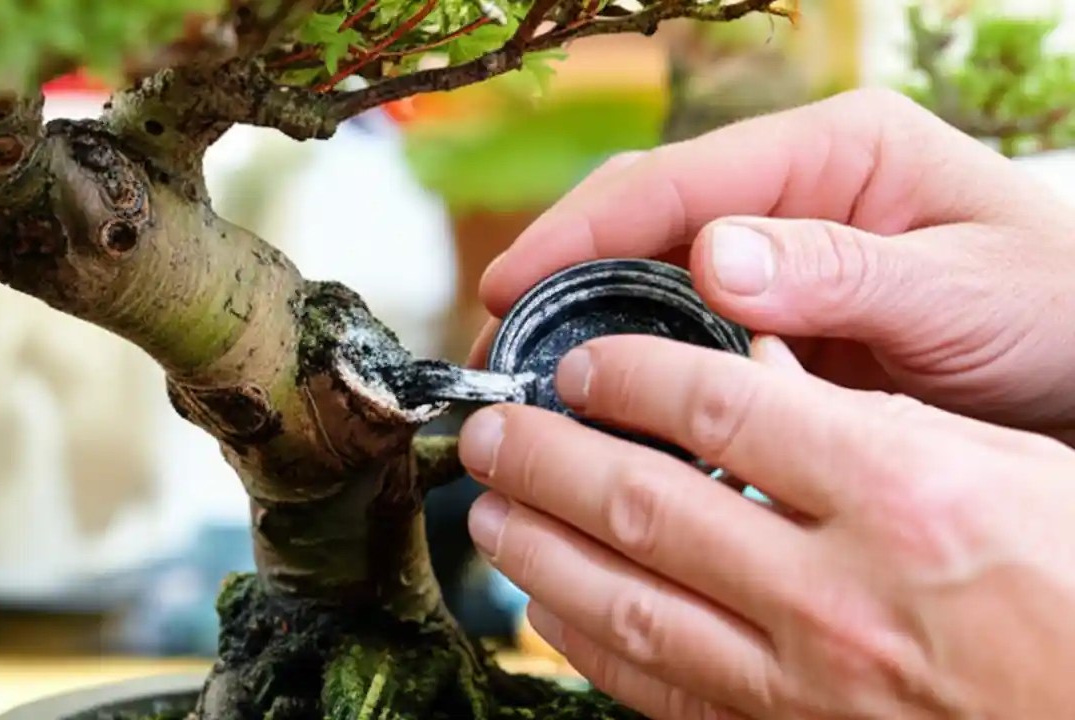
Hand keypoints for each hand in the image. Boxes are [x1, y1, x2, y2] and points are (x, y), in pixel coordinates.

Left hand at [459, 335, 1074, 718]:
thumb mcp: (1004, 466)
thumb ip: (873, 417)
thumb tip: (760, 363)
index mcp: (902, 493)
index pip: (719, 408)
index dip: (625, 376)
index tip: (578, 363)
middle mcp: (840, 590)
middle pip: (646, 504)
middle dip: (545, 459)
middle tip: (489, 431)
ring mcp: (809, 678)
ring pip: (630, 603)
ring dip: (540, 550)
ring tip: (487, 510)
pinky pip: (660, 690)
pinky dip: (587, 645)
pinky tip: (547, 606)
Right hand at [470, 87, 1074, 436]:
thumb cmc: (1060, 313)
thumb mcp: (964, 288)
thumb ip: (843, 272)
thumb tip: (714, 257)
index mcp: (835, 150)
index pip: (676, 179)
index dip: (579, 232)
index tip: (507, 286)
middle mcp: (792, 191)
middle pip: (642, 216)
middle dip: (558, 274)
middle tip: (497, 349)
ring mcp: (781, 253)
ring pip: (650, 272)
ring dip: (583, 320)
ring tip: (526, 380)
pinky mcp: (779, 313)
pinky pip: (683, 326)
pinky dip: (633, 359)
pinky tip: (600, 400)